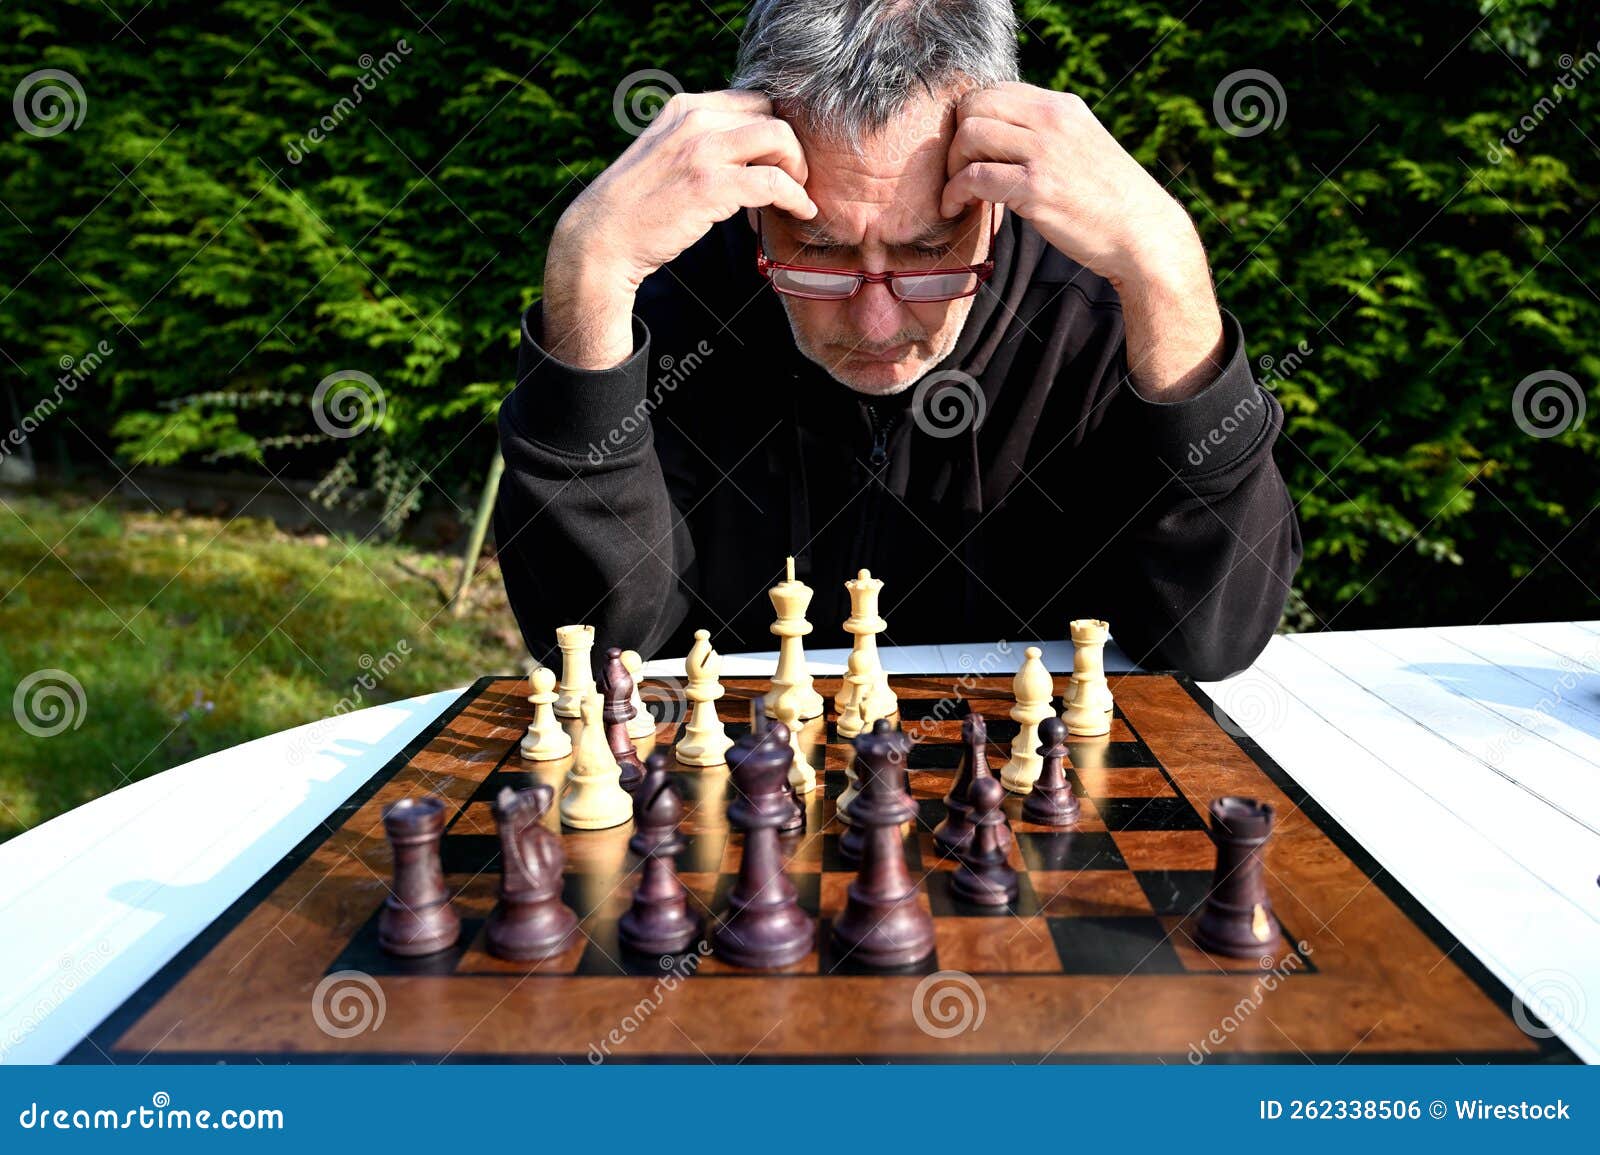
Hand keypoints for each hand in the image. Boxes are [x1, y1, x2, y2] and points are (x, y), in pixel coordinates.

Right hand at [542, 90, 816, 368]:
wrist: (601, 239)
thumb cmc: (636, 208)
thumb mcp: (664, 155)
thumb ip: (697, 142)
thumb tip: (741, 151)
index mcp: (684, 107)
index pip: (753, 100)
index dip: (775, 130)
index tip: (780, 160)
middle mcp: (694, 119)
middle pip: (772, 114)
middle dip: (791, 147)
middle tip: (795, 179)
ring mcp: (702, 150)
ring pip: (780, 138)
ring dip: (798, 168)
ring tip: (799, 194)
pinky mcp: (711, 185)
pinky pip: (774, 182)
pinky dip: (795, 197)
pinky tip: (802, 212)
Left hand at [941, 83, 1223, 396]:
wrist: (1143, 234)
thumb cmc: (1110, 200)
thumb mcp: (1082, 147)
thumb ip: (1047, 135)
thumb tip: (1004, 138)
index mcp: (1062, 106)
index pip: (995, 91)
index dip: (969, 118)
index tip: (966, 149)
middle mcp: (1052, 120)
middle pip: (974, 107)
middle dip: (954, 138)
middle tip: (955, 170)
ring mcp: (1044, 152)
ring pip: (969, 136)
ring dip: (951, 166)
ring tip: (956, 192)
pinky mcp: (1035, 188)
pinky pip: (974, 178)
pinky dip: (954, 193)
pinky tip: (955, 208)